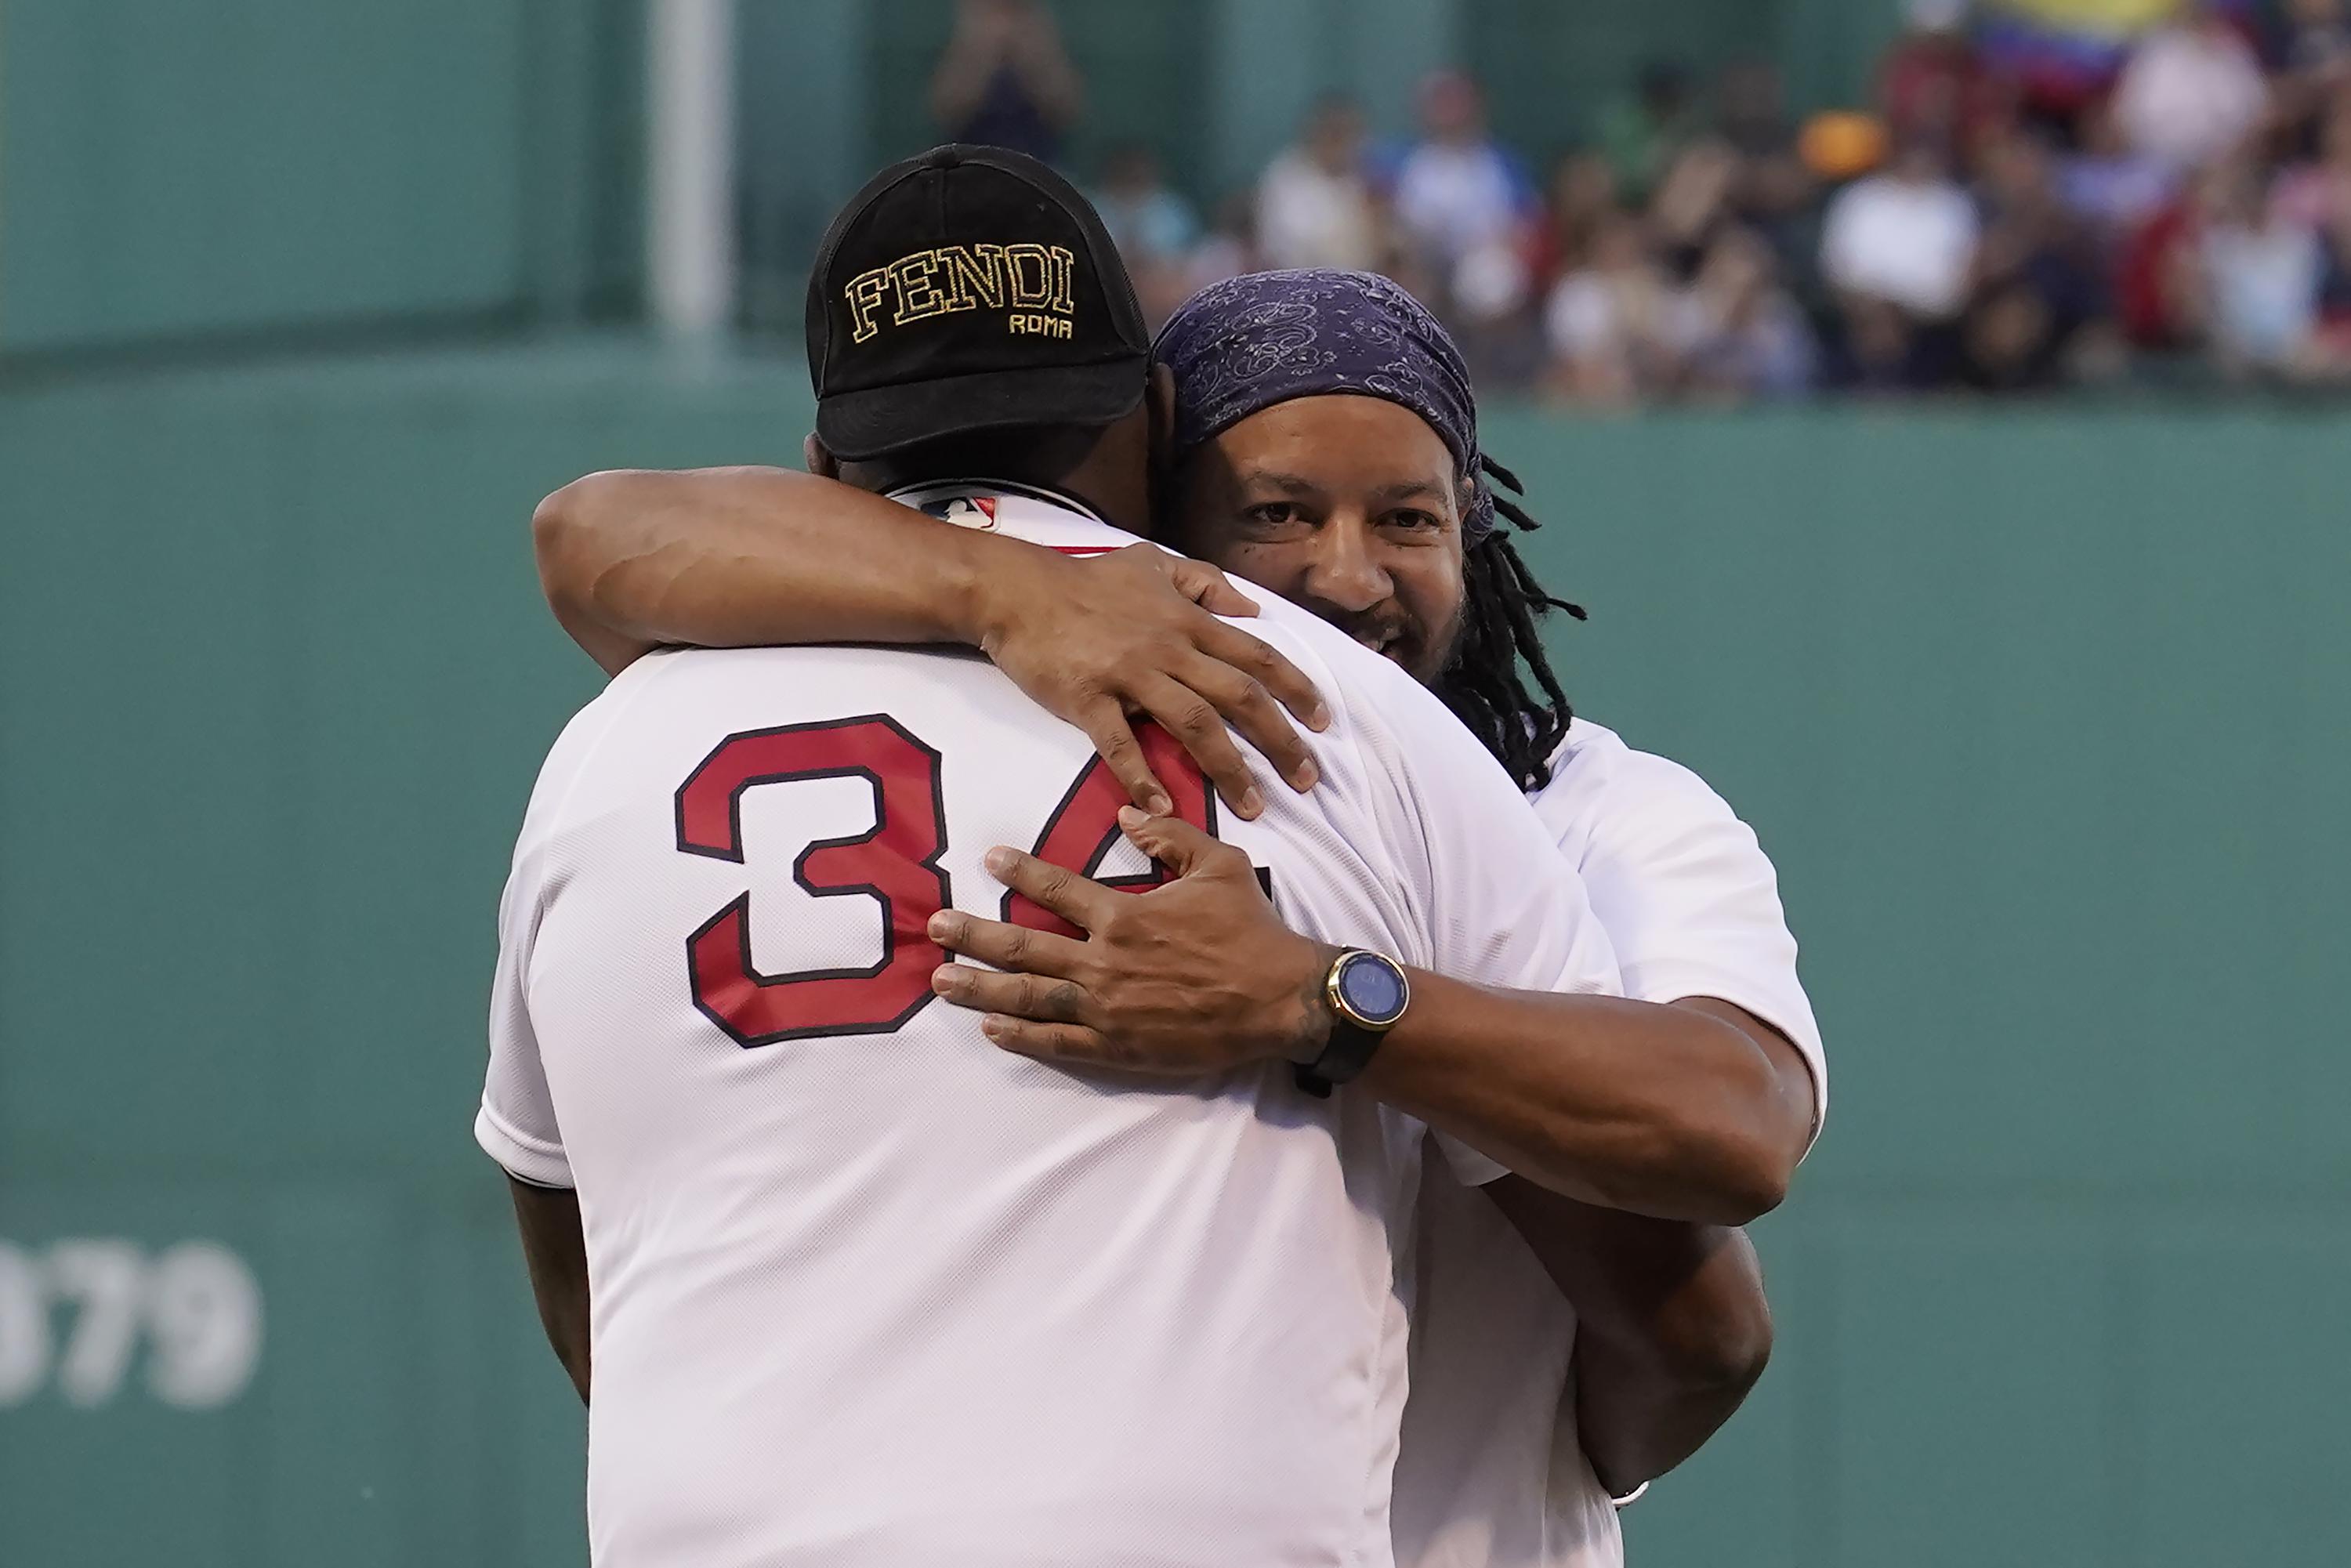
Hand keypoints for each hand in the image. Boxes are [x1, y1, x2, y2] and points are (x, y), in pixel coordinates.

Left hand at [927, 807, 1335, 1073]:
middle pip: (1024, 947)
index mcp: (1125, 916)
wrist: (1282, 999)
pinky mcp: (1118, 1047)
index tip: (990, 861)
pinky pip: (1058, 1042)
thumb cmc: (1252, 930)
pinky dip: (1020, 1035)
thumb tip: (1126, 813)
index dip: (1021, 873)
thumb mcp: (1219, 864)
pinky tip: (990, 1027)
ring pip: (1028, 997)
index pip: (1058, 889)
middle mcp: (1104, 962)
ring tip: (940, 980)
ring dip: (980, 987)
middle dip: (974, 935)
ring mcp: (1107, 1009)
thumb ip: (1169, 836)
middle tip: (935, 927)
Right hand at [975, 543, 1328, 819]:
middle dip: (1279, 740)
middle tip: (1305, 779)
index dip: (1296, 689)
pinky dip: (1142, 776)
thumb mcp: (1153, 563)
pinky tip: (1162, 806)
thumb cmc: (1087, 580)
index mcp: (1188, 621)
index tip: (1323, 723)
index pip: (1257, 656)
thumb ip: (1205, 583)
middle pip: (1239, 697)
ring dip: (1229, 768)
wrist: (1019, 590)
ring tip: (1253, 805)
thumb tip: (1252, 609)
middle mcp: (1169, 648)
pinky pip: (1120, 744)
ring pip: (1194, 724)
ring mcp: (1129, 674)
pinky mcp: (1088, 699)